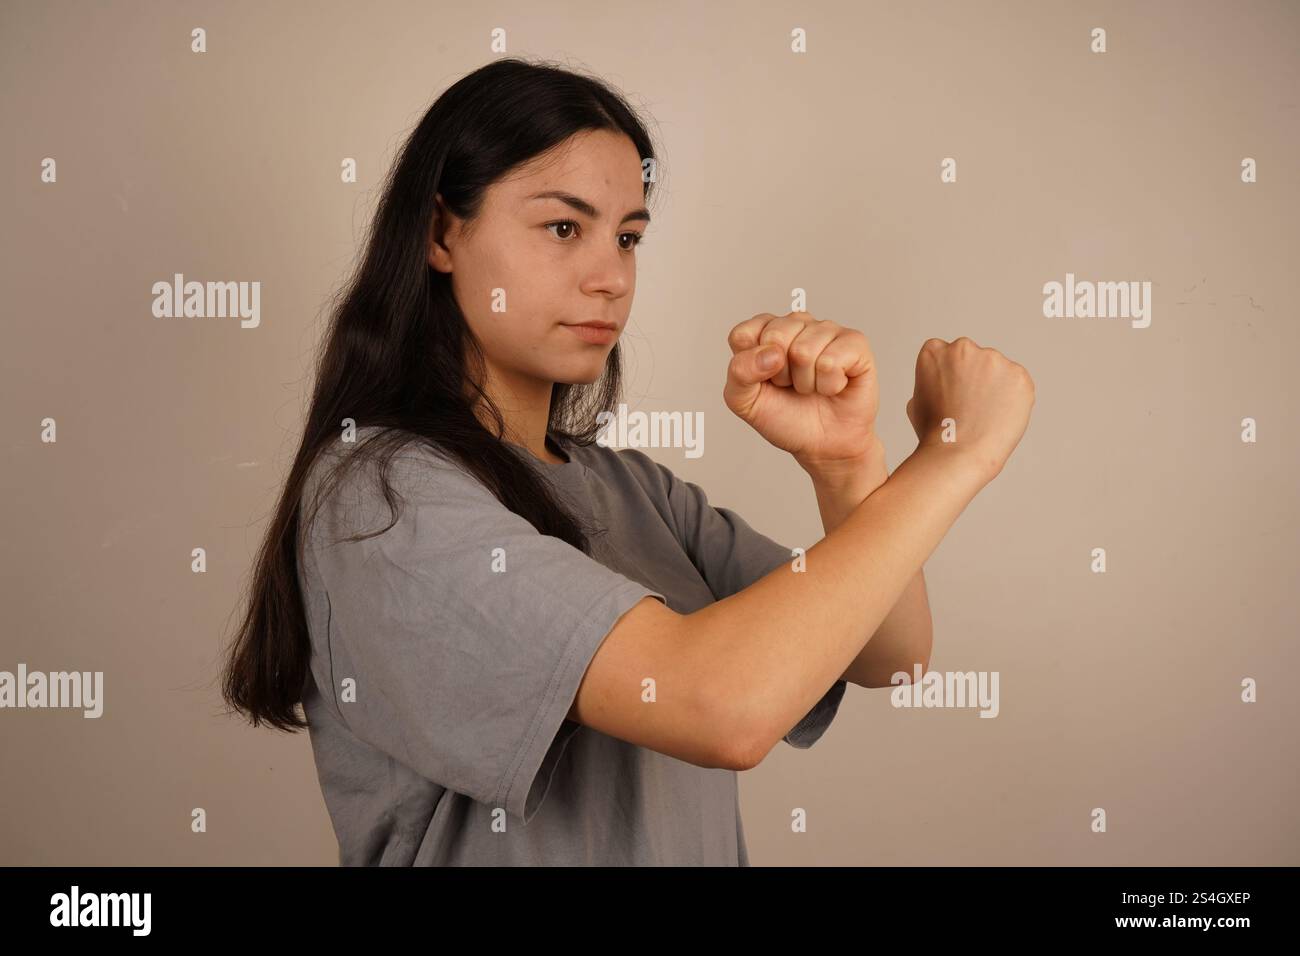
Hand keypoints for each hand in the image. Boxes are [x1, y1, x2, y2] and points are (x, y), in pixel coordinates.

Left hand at [722, 312, 878, 469]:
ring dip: (807, 382)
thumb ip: (740, 372)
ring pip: (804, 351)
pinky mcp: (854, 343)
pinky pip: (831, 360)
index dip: (751, 367)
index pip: (744, 334)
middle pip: (775, 337)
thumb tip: (772, 352)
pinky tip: (834, 385)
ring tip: (813, 387)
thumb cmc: (786, 418)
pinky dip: (829, 384)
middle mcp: (796, 324)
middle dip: (781, 375)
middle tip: (792, 386)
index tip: (765, 382)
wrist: (823, 445)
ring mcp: (826, 330)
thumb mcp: (745, 401)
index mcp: (765, 332)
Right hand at [906, 336, 1034, 482]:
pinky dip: (1012, 398)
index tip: (948, 393)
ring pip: (996, 369)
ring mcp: (994, 360)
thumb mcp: (916, 401)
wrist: (959, 453)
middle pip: (972, 357)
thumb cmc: (935, 433)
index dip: (947, 376)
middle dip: (972, 376)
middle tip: (968, 406)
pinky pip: (1017, 383)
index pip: (944, 353)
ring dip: (994, 386)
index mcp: (934, 350)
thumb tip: (947, 384)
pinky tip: (999, 416)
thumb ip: (932, 382)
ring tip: (984, 415)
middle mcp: (964, 348)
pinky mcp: (1019, 374)